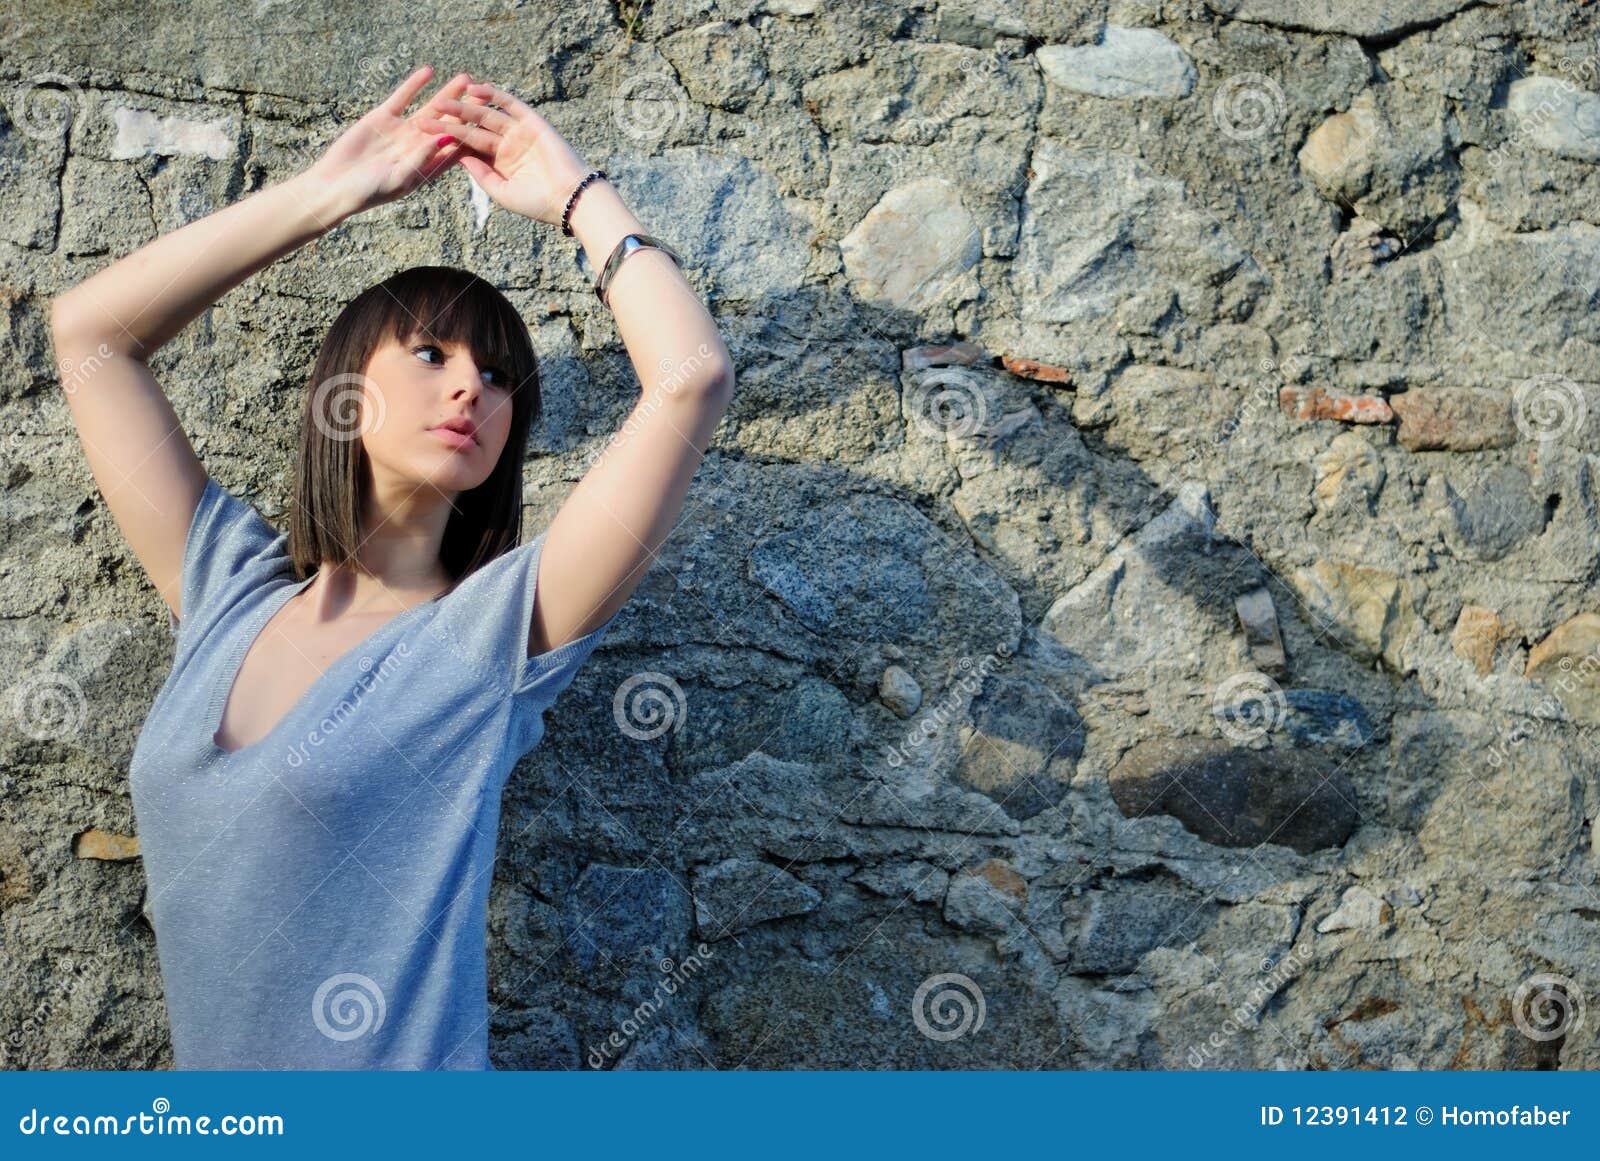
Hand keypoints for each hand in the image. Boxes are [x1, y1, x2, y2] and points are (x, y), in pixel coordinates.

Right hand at [303, 65, 473, 219]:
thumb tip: (445, 139)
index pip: (457, 150)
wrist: (334, 185)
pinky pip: (402, 98)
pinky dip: (414, 85)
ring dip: (447, 94)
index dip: (475, 136)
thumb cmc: (368, 193)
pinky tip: (428, 71)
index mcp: (427, 167)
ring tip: (465, 77)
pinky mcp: (382, 118)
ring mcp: (402, 131)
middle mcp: (419, 148)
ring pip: (430, 109)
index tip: (493, 124)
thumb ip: (420, 159)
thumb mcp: (398, 178)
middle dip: (468, 110)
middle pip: (449, 125)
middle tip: (487, 93)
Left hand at [411, 81, 592, 225]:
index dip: (447, 139)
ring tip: (444, 100)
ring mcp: (518, 132)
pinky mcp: (532, 122)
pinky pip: (510, 104)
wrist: (569, 198)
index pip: (468, 147)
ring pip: (487, 114)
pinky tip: (476, 88)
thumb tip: (458, 157)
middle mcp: (506, 145)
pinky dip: (494, 95)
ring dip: (466, 105)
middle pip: (473, 128)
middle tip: (427, 112)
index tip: (424, 134)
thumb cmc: (537, 203)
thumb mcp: (502, 192)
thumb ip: (481, 174)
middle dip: (451, 120)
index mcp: (498, 163)